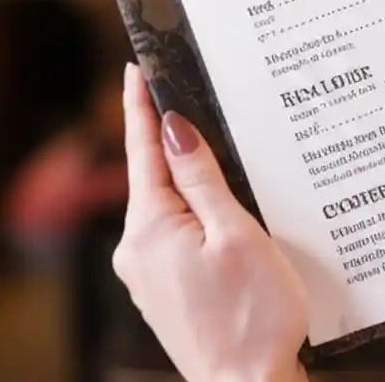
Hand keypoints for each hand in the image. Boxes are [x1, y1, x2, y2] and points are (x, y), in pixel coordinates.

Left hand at [113, 64, 308, 381]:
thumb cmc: (250, 317)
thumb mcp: (234, 234)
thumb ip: (202, 179)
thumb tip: (173, 130)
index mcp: (149, 228)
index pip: (142, 151)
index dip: (140, 107)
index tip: (134, 68)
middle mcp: (136, 251)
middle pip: (156, 180)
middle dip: (174, 145)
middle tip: (189, 99)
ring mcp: (148, 276)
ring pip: (169, 211)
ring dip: (192, 185)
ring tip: (222, 158)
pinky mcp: (165, 294)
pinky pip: (177, 239)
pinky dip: (197, 219)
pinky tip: (225, 217)